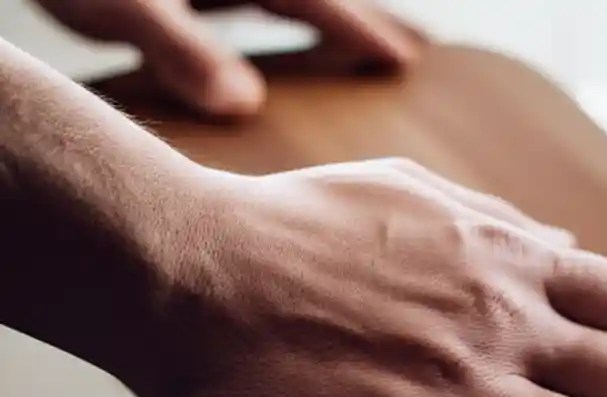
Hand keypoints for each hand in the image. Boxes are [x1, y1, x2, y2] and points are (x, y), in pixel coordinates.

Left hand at [35, 0, 419, 115]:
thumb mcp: (120, 5)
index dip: (358, 25)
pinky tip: (285, 32)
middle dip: (364, 14)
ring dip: (330, 13)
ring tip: (371, 38)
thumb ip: (181, 50)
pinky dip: (284, 13)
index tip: (403, 59)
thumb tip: (245, 104)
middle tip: (414, 48)